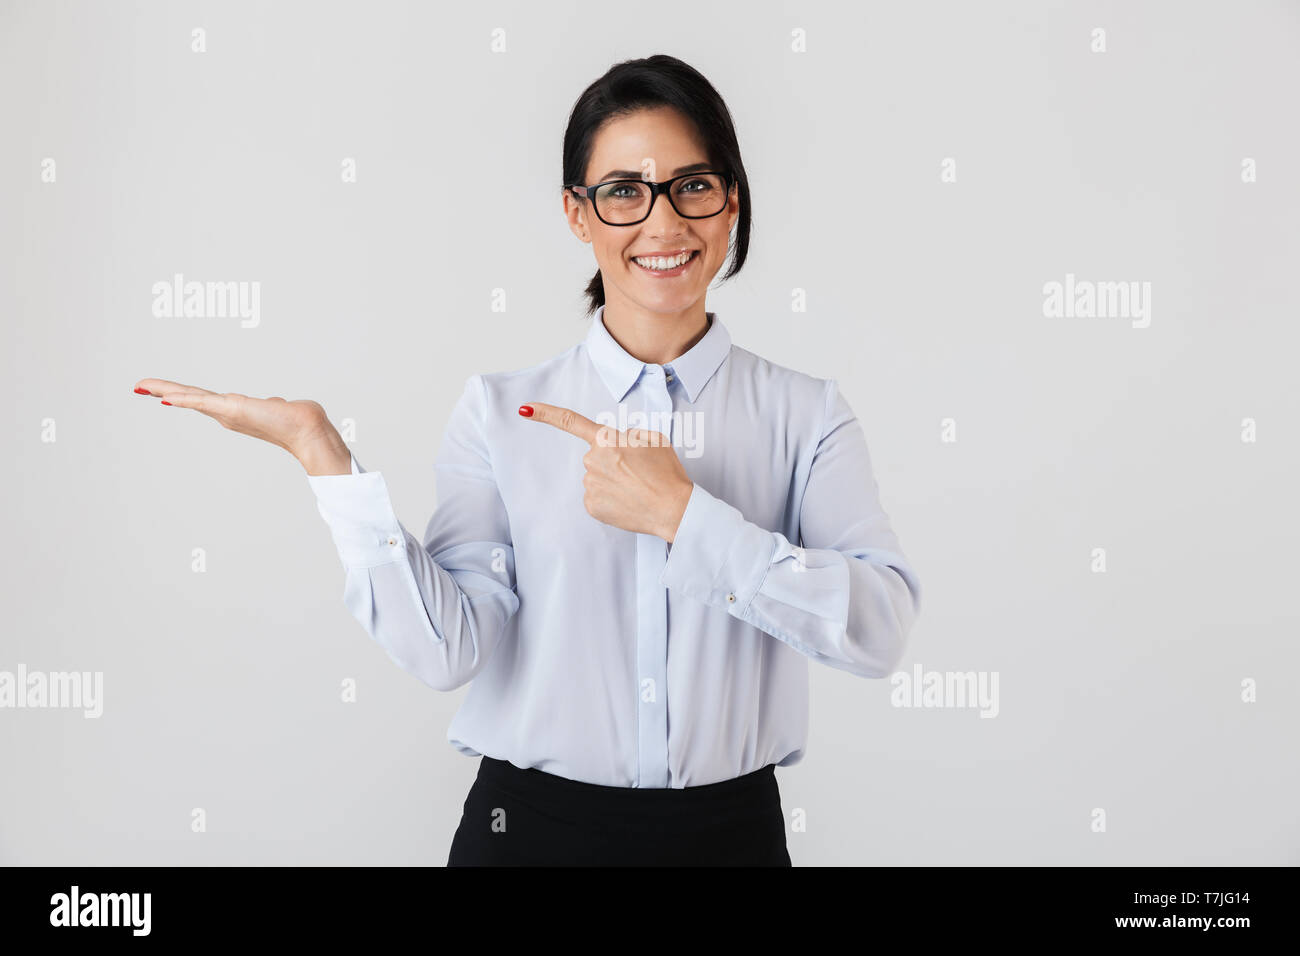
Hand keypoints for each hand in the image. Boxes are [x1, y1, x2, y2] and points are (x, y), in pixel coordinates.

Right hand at [132, 378, 350, 474]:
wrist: (307, 430)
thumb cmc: (297, 420)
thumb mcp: (278, 407)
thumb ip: (272, 405)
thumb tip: (277, 403)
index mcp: (233, 412)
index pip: (201, 399)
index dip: (181, 395)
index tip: (162, 392)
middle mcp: (227, 414)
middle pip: (189, 398)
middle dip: (163, 391)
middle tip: (139, 385)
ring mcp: (228, 413)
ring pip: (191, 398)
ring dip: (166, 391)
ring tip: (144, 386)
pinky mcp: (233, 411)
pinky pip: (204, 403)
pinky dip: (186, 400)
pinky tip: (168, 398)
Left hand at [520, 402, 693, 542]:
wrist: (673, 508)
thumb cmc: (667, 472)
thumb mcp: (654, 439)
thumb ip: (629, 435)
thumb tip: (617, 442)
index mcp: (608, 439)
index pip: (570, 422)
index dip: (546, 414)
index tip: (526, 409)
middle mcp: (593, 459)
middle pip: (595, 457)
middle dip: (612, 462)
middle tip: (638, 473)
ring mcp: (590, 484)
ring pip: (596, 479)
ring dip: (612, 482)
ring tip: (636, 489)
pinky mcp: (591, 506)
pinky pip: (596, 498)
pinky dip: (609, 500)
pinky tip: (627, 503)